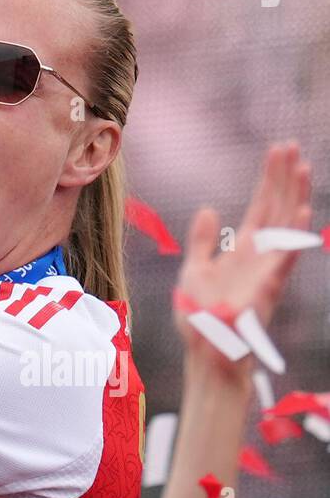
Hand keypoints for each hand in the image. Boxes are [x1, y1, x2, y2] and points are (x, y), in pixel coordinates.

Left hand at [173, 142, 311, 360]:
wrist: (205, 353)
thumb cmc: (200, 318)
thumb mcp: (194, 269)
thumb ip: (203, 240)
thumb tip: (210, 209)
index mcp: (242, 249)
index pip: (262, 204)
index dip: (269, 178)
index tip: (278, 150)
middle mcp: (260, 254)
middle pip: (277, 206)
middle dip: (283, 176)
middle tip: (290, 145)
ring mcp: (267, 269)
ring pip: (286, 225)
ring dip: (294, 195)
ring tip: (301, 166)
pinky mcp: (268, 287)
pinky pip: (286, 256)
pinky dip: (294, 233)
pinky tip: (303, 210)